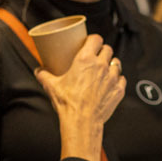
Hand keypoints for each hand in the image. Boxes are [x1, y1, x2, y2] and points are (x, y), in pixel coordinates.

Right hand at [39, 35, 124, 159]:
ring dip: (111, 64)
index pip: (96, 39)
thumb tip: (39, 71)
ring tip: (105, 69)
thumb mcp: (52, 86)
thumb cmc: (69, 103)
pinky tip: (111, 82)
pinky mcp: (118, 89)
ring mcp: (112, 77)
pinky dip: (118, 79)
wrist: (82, 121)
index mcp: (85, 60)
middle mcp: (101, 66)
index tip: (91, 43)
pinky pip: (122, 79)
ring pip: (117, 63)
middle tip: (97, 56)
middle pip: (108, 49)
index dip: (94, 40)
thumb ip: (44, 76)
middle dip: (103, 51)